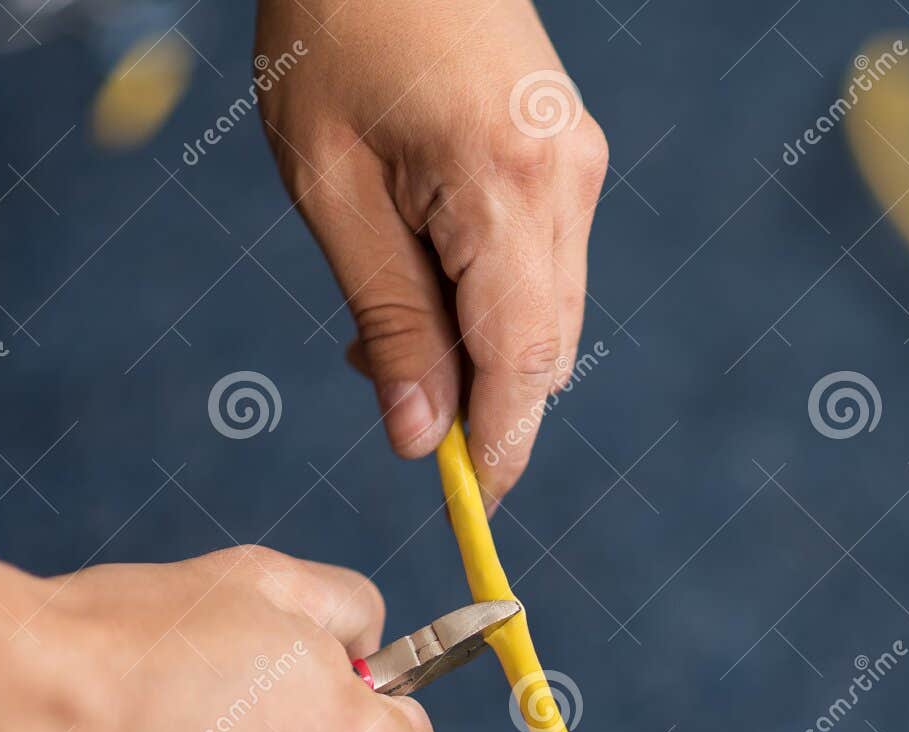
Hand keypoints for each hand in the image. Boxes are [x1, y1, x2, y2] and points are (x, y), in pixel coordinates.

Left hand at [256, 0, 609, 505]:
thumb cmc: (333, 32)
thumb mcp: (330, 187)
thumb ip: (387, 319)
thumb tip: (423, 438)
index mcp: (509, 187)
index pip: (523, 364)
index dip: (501, 448)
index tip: (471, 508)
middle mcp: (568, 184)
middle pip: (547, 349)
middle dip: (484, 405)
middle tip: (397, 409)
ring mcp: (578, 168)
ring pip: (550, 314)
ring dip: (483, 354)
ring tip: (390, 333)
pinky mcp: (569, 156)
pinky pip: (544, 266)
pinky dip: (493, 302)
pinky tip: (424, 280)